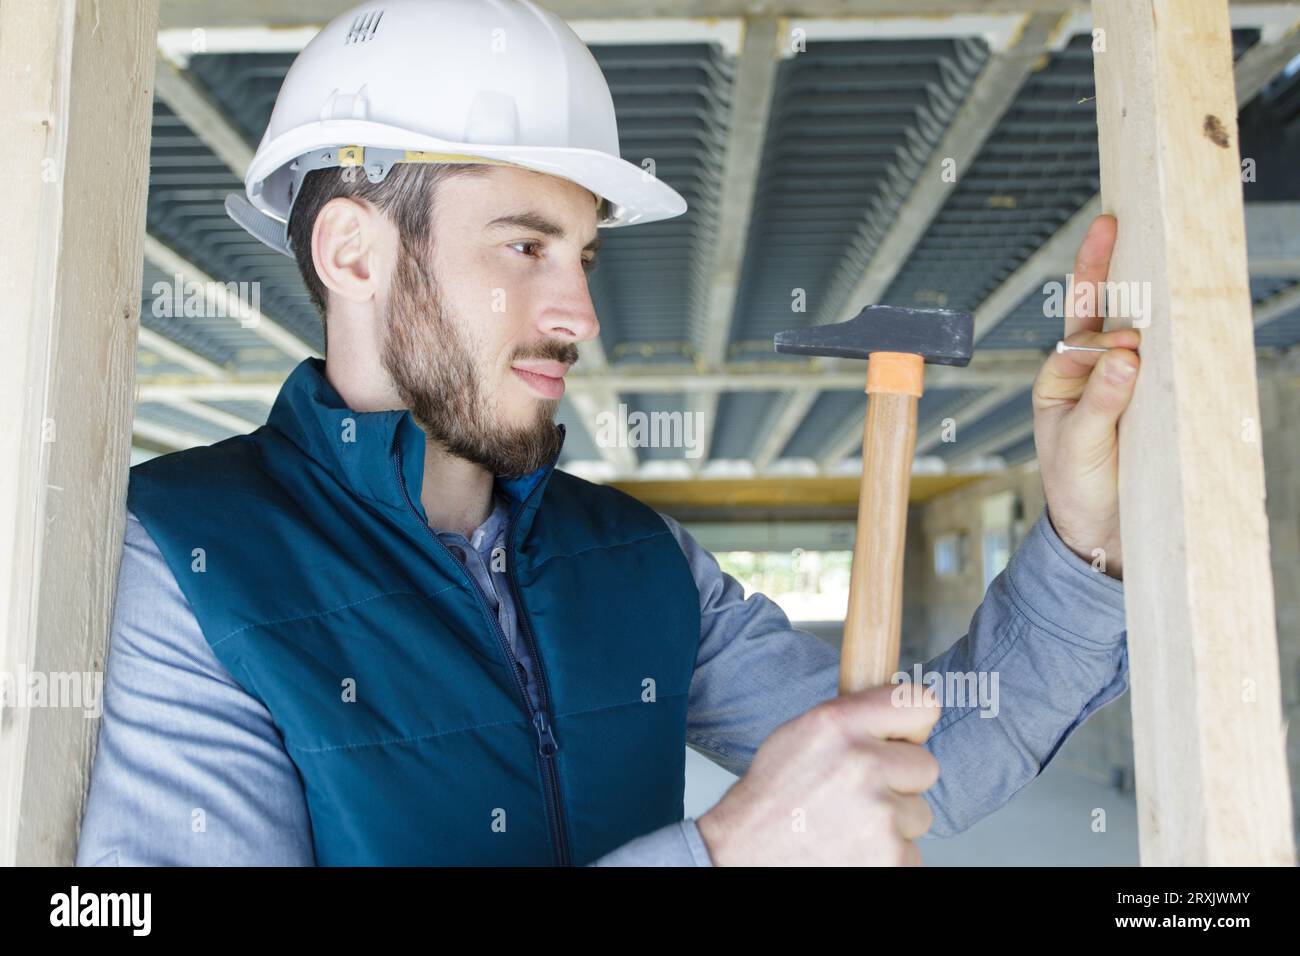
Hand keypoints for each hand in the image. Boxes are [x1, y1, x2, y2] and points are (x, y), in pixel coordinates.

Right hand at [695, 683, 940, 864]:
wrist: (745, 853)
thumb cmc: (773, 796)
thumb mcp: (801, 733)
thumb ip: (852, 717)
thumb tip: (900, 711)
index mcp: (838, 724)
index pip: (920, 704)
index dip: (911, 725)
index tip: (901, 738)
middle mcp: (862, 764)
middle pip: (926, 765)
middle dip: (900, 781)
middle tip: (860, 792)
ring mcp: (880, 815)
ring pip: (919, 813)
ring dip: (893, 821)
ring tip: (849, 823)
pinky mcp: (891, 857)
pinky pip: (912, 851)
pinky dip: (887, 854)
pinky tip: (852, 848)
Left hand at [1033, 214, 1140, 578]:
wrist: (1107, 533)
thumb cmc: (1079, 487)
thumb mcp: (1078, 448)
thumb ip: (1097, 404)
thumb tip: (1125, 355)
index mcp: (1057, 379)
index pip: (1074, 338)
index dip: (1097, 327)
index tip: (1125, 331)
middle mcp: (1087, 371)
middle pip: (1096, 309)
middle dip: (1102, 266)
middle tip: (1110, 225)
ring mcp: (1121, 379)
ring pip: (1131, 324)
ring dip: (1141, 291)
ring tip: (1155, 255)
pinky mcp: (1153, 393)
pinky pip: (1163, 356)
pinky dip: (1171, 330)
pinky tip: (1182, 304)